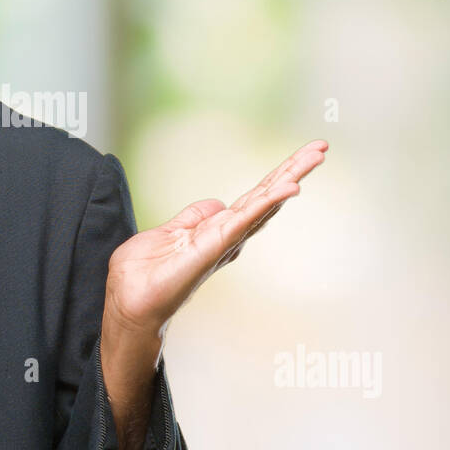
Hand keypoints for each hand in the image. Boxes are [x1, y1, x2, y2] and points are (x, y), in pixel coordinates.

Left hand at [104, 139, 327, 335]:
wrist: (129, 302)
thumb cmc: (143, 274)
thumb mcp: (167, 233)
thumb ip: (192, 218)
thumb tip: (216, 204)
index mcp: (217, 230)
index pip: (253, 198)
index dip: (277, 176)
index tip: (302, 154)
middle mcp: (227, 237)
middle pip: (266, 197)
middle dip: (293, 171)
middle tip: (321, 147)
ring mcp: (223, 242)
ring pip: (263, 204)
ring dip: (290, 178)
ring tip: (315, 156)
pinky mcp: (213, 247)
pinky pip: (245, 219)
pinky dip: (268, 203)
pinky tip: (289, 189)